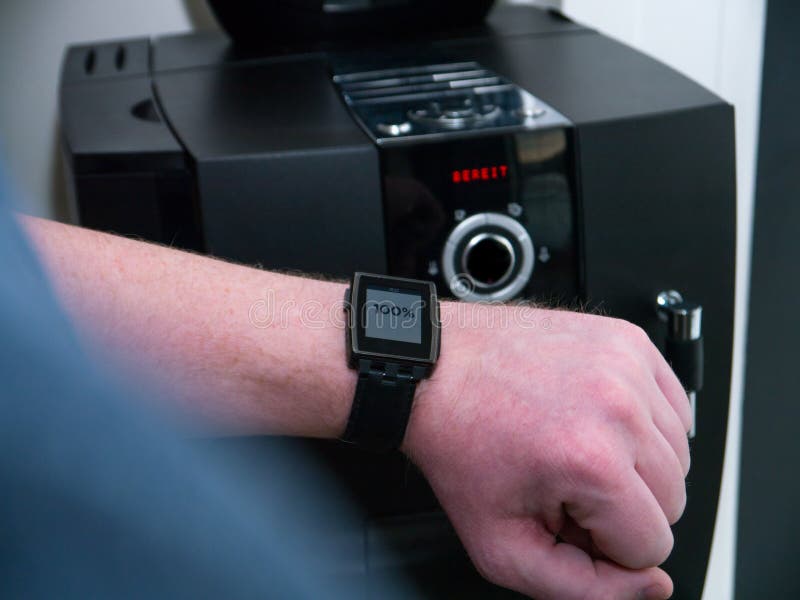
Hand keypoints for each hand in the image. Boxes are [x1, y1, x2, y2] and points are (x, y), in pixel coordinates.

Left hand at [404, 304, 691, 599]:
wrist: (437, 371)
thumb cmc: (460, 444)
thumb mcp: (500, 545)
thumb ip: (581, 587)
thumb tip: (650, 585)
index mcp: (592, 461)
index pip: (653, 545)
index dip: (607, 545)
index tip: (567, 517)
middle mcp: (618, 407)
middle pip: (673, 500)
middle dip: (621, 507)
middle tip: (565, 483)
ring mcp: (626, 366)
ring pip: (678, 454)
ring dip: (635, 464)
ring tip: (576, 448)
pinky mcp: (627, 341)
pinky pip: (674, 406)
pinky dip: (643, 423)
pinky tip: (594, 420)